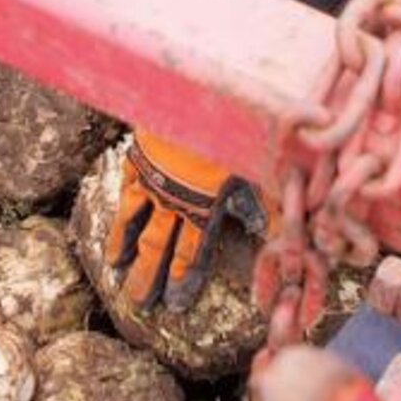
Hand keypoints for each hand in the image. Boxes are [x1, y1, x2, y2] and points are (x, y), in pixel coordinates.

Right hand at [108, 130, 266, 312]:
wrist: (200, 94)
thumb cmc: (237, 131)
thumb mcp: (259, 170)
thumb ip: (268, 206)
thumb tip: (284, 237)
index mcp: (203, 207)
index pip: (191, 255)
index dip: (182, 282)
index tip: (174, 306)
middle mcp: (174, 200)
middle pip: (156, 247)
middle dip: (147, 276)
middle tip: (138, 301)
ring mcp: (152, 179)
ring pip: (132, 221)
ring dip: (124, 245)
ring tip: (115, 266)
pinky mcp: (139, 156)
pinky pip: (126, 186)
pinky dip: (121, 204)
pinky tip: (117, 215)